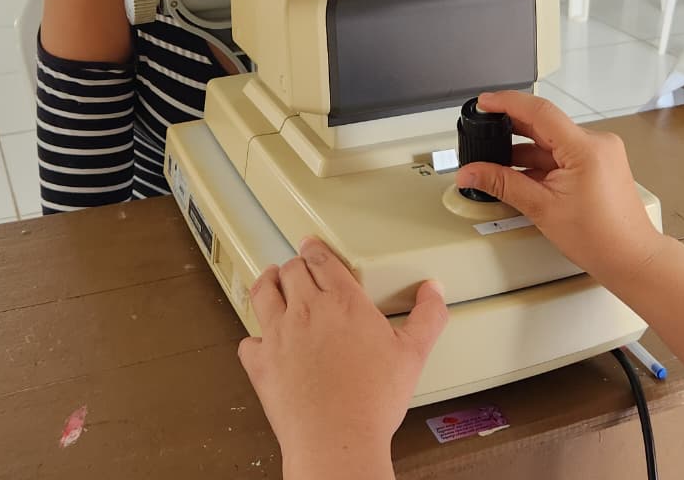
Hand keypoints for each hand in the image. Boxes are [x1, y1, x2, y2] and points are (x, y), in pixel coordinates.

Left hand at [239, 239, 447, 478]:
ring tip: (270, 280)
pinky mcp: (260, 363)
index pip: (323, 260)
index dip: (315, 248)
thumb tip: (434, 291)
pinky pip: (249, 340)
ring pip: (264, 293)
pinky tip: (260, 339)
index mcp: (343, 302)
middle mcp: (307, 311)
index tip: (312, 244)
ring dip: (267, 282)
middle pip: (292, 271)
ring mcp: (279, 335)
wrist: (337, 439)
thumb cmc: (372, 400)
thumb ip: (428, 317)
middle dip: (295, 264)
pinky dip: (254, 337)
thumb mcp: (413, 354)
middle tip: (297, 264)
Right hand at [455, 91, 664, 286]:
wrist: (630, 258)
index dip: (507, 103)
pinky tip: (521, 174)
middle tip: (484, 133)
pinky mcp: (599, 162)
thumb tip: (472, 173)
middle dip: (511, 129)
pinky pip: (563, 152)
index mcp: (585, 148)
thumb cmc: (600, 239)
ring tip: (497, 164)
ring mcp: (600, 152)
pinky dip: (541, 161)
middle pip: (544, 123)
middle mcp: (597, 143)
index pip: (539, 111)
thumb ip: (501, 184)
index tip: (485, 102)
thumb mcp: (541, 208)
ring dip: (525, 150)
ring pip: (552, 140)